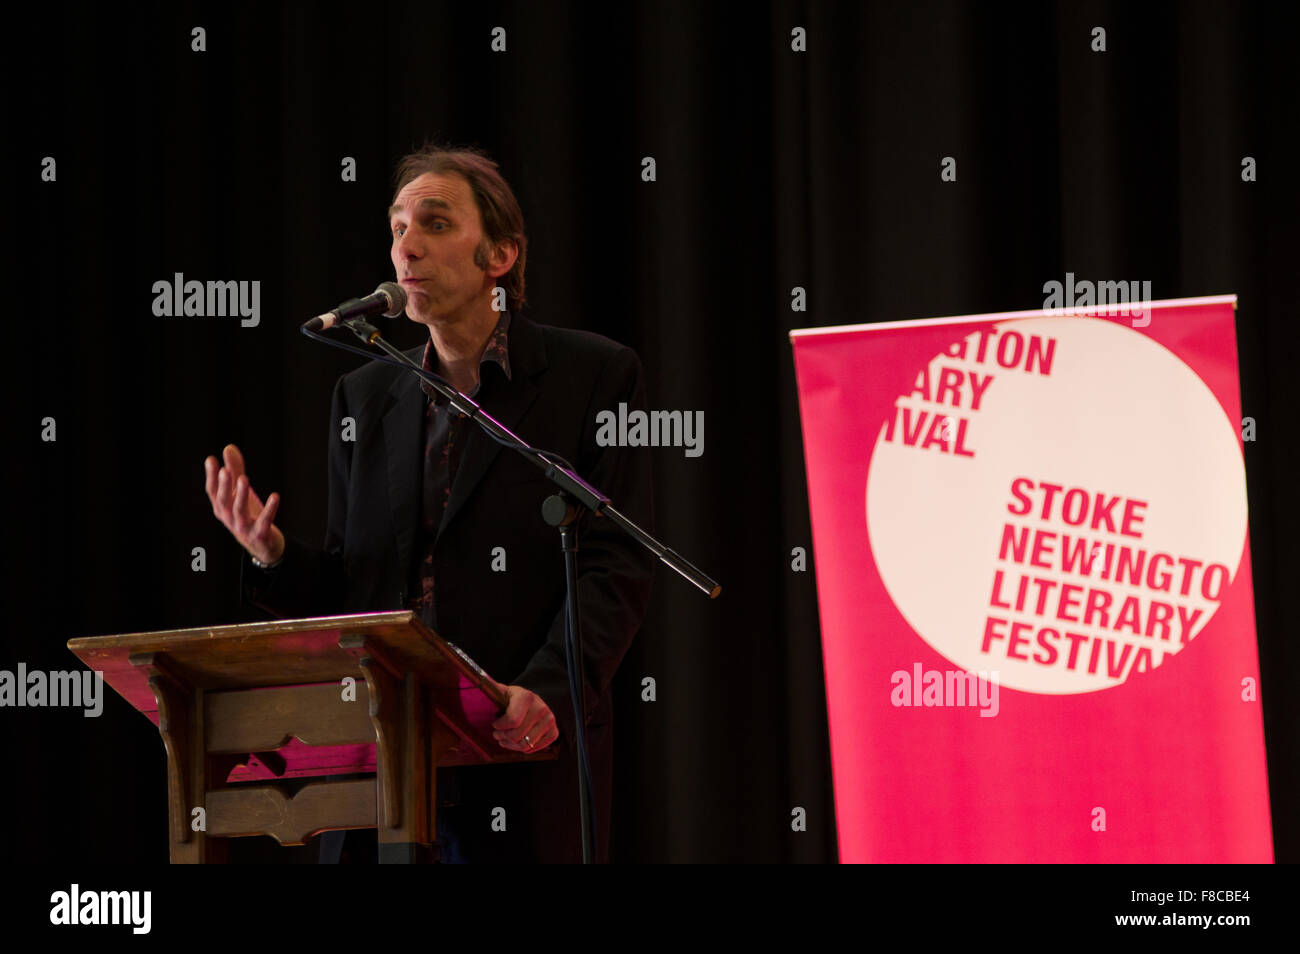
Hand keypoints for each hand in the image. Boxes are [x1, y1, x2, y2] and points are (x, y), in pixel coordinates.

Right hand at [204, 443, 284, 565]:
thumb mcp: (240, 493)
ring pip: (239, 511)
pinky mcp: (259, 534)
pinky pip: (264, 521)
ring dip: (241, 495)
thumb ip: (235, 470)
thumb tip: (228, 447)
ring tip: (244, 479)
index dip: (211, 476)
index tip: (211, 460)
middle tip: (225, 470)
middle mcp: (228, 518)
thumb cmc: (248, 515)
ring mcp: (242, 528)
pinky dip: (270, 509)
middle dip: (224, 486)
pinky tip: (275, 496)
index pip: (212, 491)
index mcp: (222, 508)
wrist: (262, 546)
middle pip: (223, 501)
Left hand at [490, 679, 558, 752]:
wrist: (533, 702)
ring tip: (505, 740)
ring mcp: (550, 720)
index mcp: (527, 697)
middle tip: (497, 735)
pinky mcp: (554, 731)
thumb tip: (479, 679)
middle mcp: (541, 708)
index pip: (512, 721)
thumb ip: (492, 688)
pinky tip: (518, 742)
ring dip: (511, 745)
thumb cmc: (514, 699)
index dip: (500, 727)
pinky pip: (537, 748)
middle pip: (517, 735)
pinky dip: (525, 749)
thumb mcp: (503, 692)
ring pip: (526, 745)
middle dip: (503, 737)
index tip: (495, 725)